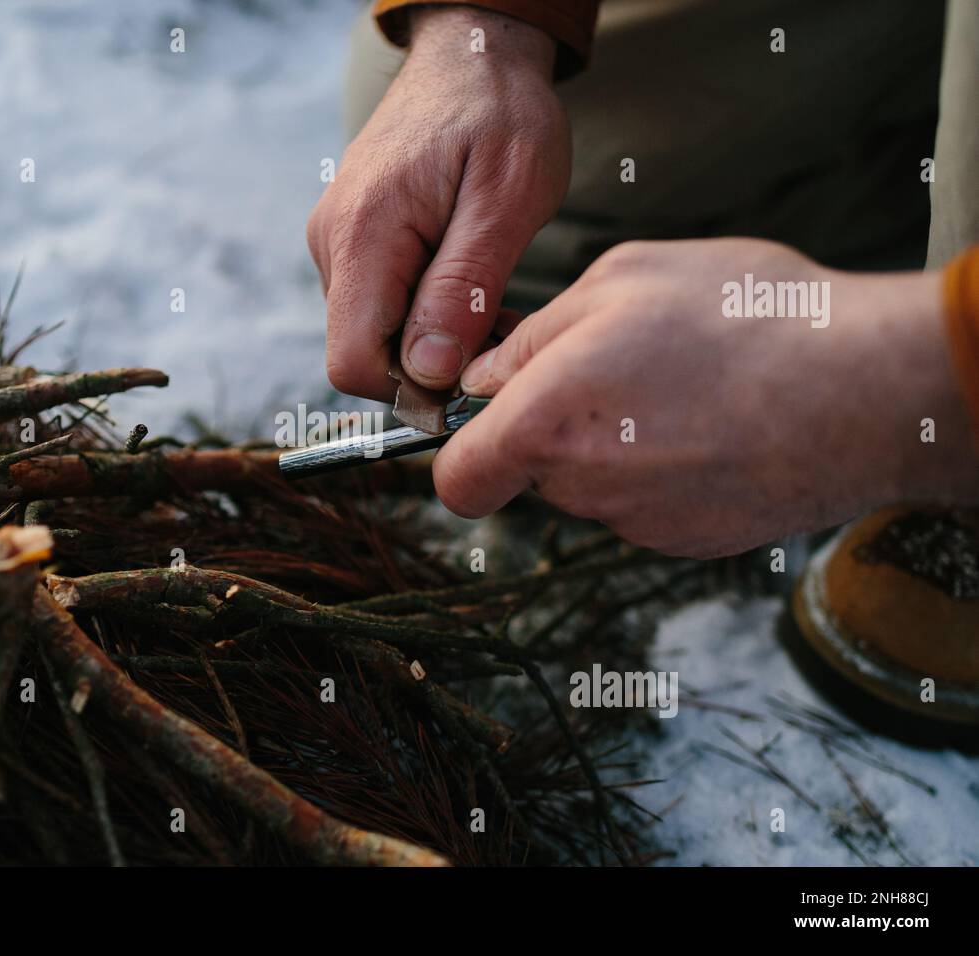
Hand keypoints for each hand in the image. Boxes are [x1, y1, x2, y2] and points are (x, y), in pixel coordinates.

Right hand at [307, 5, 568, 400]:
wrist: (470, 54)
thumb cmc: (499, 114)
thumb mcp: (505, 200)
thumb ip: (463, 289)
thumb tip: (427, 372)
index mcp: (363, 235)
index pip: (353, 362)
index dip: (411, 389)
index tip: (474, 372)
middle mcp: (332, 244)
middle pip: (362, 354)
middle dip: (429, 363)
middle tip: (498, 328)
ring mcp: (335, 243)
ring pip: (372, 334)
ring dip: (431, 337)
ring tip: (488, 295)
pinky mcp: (349, 243)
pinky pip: (377, 305)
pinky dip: (423, 312)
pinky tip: (465, 282)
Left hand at [435, 238, 978, 556]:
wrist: (867, 391)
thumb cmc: (746, 319)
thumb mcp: (622, 279)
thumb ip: (533, 334)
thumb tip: (488, 375)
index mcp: (547, 422)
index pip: (456, 482)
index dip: (459, 451)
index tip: (482, 417)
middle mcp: (584, 489)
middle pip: (527, 472)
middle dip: (546, 426)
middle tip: (607, 368)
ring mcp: (638, 524)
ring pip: (587, 486)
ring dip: (607, 442)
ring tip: (673, 386)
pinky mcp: (687, 542)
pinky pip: (642, 504)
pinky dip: (658, 469)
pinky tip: (708, 422)